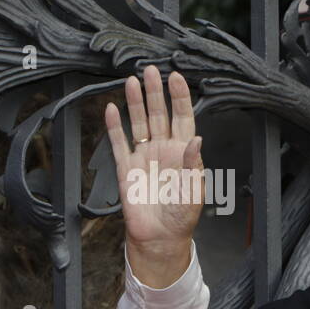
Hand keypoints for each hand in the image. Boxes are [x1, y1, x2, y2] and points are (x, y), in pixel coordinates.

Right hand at [104, 64, 203, 286]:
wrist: (160, 238)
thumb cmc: (182, 216)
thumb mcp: (194, 190)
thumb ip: (194, 164)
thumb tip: (197, 138)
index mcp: (183, 152)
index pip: (183, 117)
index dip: (180, 97)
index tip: (176, 77)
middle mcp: (163, 149)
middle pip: (159, 114)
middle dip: (155, 92)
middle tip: (149, 70)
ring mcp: (144, 156)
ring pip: (139, 123)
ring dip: (136, 103)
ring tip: (132, 82)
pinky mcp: (126, 168)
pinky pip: (119, 143)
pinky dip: (115, 126)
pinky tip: (112, 109)